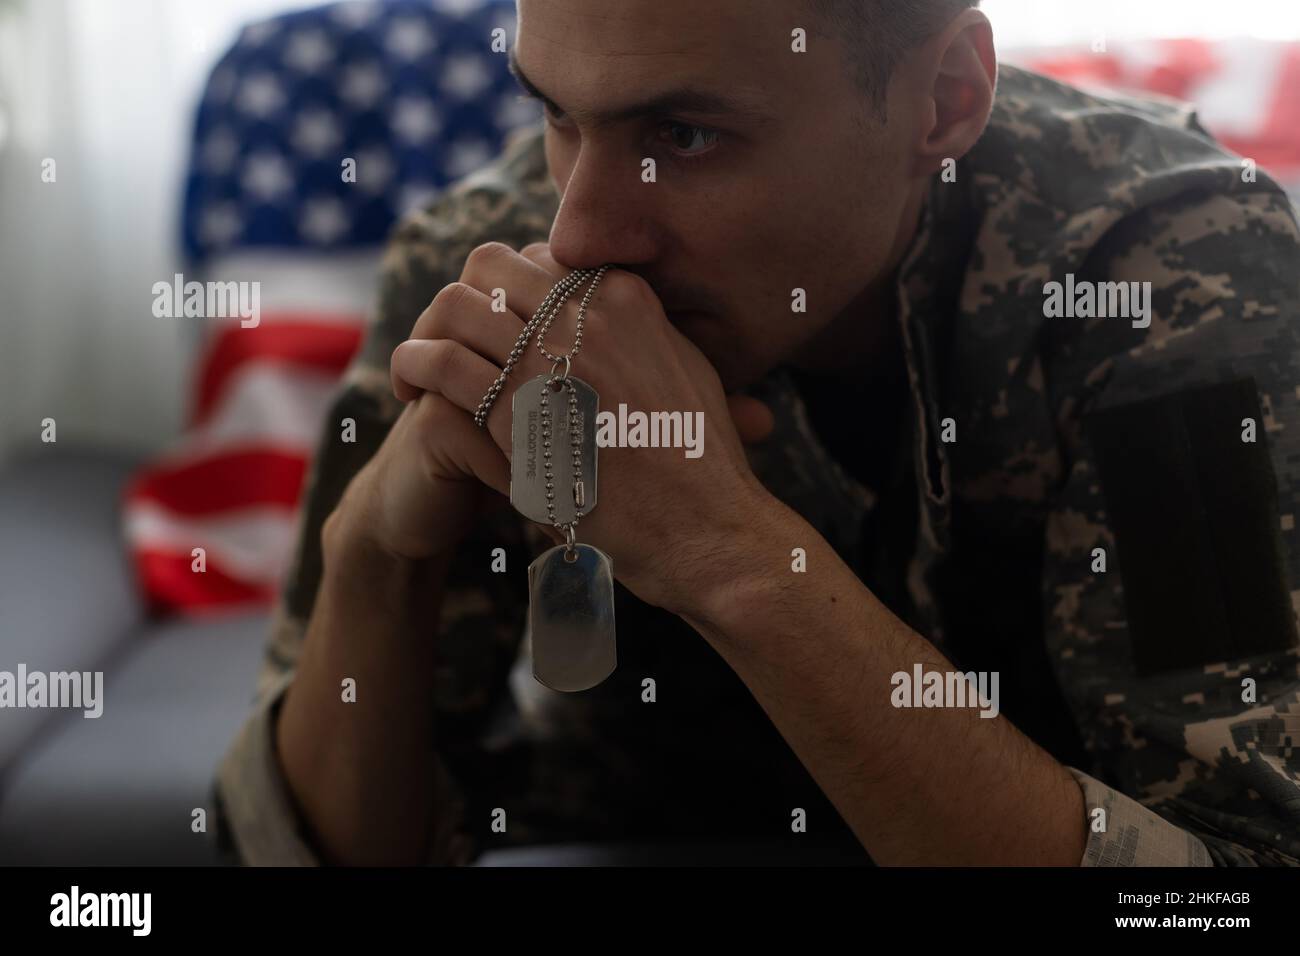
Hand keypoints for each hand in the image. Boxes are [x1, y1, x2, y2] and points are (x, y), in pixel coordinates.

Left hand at [389, 241, 774, 612]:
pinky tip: (408, 389)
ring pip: (455, 304)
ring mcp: (549, 357)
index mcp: (626, 298)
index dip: (508, 290)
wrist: (703, 527)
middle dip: (462, 298)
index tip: (495, 325)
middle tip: (450, 340)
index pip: (541, 259)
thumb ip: (648, 334)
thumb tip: (625, 317)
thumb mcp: (688, 372)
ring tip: (419, 370)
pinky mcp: (514, 410)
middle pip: (490, 265)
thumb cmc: (700, 465)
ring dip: (426, 330)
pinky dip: (411, 366)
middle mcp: (586, 313)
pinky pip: (439, 362)